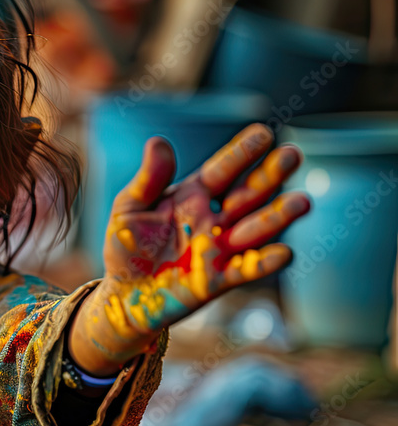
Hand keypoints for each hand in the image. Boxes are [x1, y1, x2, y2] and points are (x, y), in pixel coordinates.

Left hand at [71, 124, 309, 373]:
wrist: (124, 293)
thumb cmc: (126, 244)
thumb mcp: (129, 207)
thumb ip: (148, 179)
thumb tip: (158, 141)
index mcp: (193, 196)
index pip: (222, 170)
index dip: (241, 153)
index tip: (264, 133)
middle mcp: (213, 219)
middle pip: (247, 194)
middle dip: (270, 176)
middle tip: (293, 154)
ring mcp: (219, 249)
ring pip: (255, 229)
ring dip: (277, 217)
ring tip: (302, 202)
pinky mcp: (218, 280)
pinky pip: (246, 269)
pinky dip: (265, 262)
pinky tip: (285, 253)